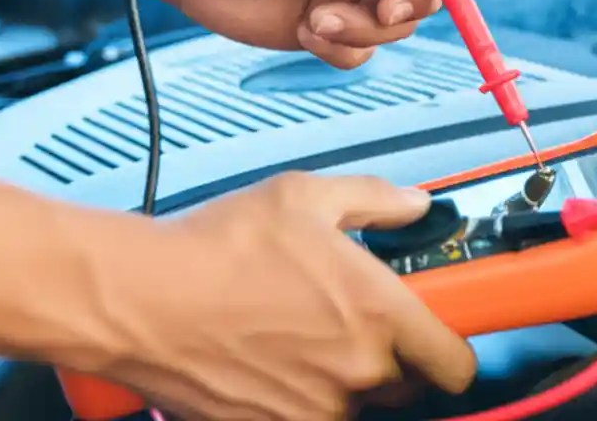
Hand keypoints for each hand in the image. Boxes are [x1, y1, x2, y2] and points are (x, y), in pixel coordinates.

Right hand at [103, 174, 476, 420]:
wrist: (140, 299)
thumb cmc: (219, 247)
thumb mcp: (306, 197)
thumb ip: (376, 199)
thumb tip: (415, 203)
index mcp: (379, 315)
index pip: (456, 365)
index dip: (450, 354)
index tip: (438, 342)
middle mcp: (357, 372)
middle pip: (406, 388)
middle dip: (390, 362)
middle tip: (349, 326)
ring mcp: (315, 411)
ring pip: (354, 408)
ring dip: (341, 385)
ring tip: (296, 341)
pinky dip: (297, 401)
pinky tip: (266, 364)